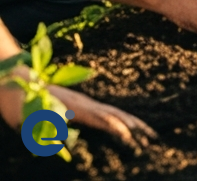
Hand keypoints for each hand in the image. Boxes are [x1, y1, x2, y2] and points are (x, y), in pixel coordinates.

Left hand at [0, 81, 156, 147]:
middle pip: (116, 113)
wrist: (15, 81)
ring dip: (133, 121)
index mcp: (74, 108)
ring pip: (115, 111)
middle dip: (136, 126)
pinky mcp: (82, 103)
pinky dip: (122, 118)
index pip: (101, 118)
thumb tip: (66, 143)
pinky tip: (126, 124)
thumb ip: (50, 133)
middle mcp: (84, 103)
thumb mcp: (31, 122)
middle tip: (154, 138)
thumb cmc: (20, 104)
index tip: (130, 136)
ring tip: (148, 133)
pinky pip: (108, 111)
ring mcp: (85, 102)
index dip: (115, 127)